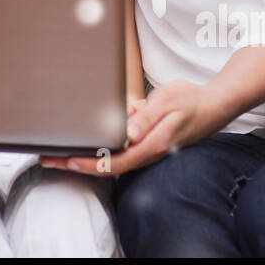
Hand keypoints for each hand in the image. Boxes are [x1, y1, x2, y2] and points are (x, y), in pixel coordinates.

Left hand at [41, 79, 230, 177]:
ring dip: (87, 156)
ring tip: (59, 151)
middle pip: (109, 164)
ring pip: (113, 158)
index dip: (88, 163)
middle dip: (78, 162)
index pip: (115, 162)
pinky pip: (121, 150)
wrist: (214, 104)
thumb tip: (127, 132)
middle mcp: (149, 150)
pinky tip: (87, 141)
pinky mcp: (149, 142)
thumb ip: (146, 117)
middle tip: (50, 158)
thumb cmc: (191, 99)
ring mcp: (149, 148)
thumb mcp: (167, 101)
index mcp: (153, 143)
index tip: (66, 160)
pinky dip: (101, 148)